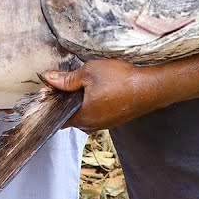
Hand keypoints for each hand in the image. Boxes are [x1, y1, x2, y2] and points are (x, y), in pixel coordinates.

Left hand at [42, 59, 158, 132]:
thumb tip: (48, 78)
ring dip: (81, 102)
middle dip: (66, 102)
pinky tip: (98, 90)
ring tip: (82, 84)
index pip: (58, 117)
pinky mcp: (115, 119)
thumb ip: (66, 79)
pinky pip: (97, 113)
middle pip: (71, 116)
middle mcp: (92, 125)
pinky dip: (93, 103)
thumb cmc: (120, 80)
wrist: (150, 87)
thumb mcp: (88, 73)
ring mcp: (105, 124)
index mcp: (82, 117)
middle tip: (64, 83)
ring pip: (85, 114)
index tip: (49, 91)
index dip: (51, 104)